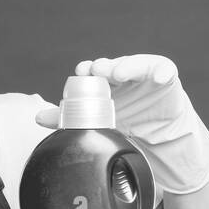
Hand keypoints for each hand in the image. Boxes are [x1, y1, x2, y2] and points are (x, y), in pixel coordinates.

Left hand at [34, 54, 208, 195]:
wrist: (162, 144)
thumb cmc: (130, 125)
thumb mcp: (100, 126)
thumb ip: (71, 121)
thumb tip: (39, 117)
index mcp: (108, 84)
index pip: (97, 72)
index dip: (89, 69)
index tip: (81, 71)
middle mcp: (126, 77)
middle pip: (115, 66)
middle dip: (106, 66)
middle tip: (98, 70)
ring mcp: (147, 77)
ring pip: (138, 65)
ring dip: (129, 66)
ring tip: (120, 72)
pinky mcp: (168, 81)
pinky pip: (166, 71)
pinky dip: (163, 71)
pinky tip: (160, 76)